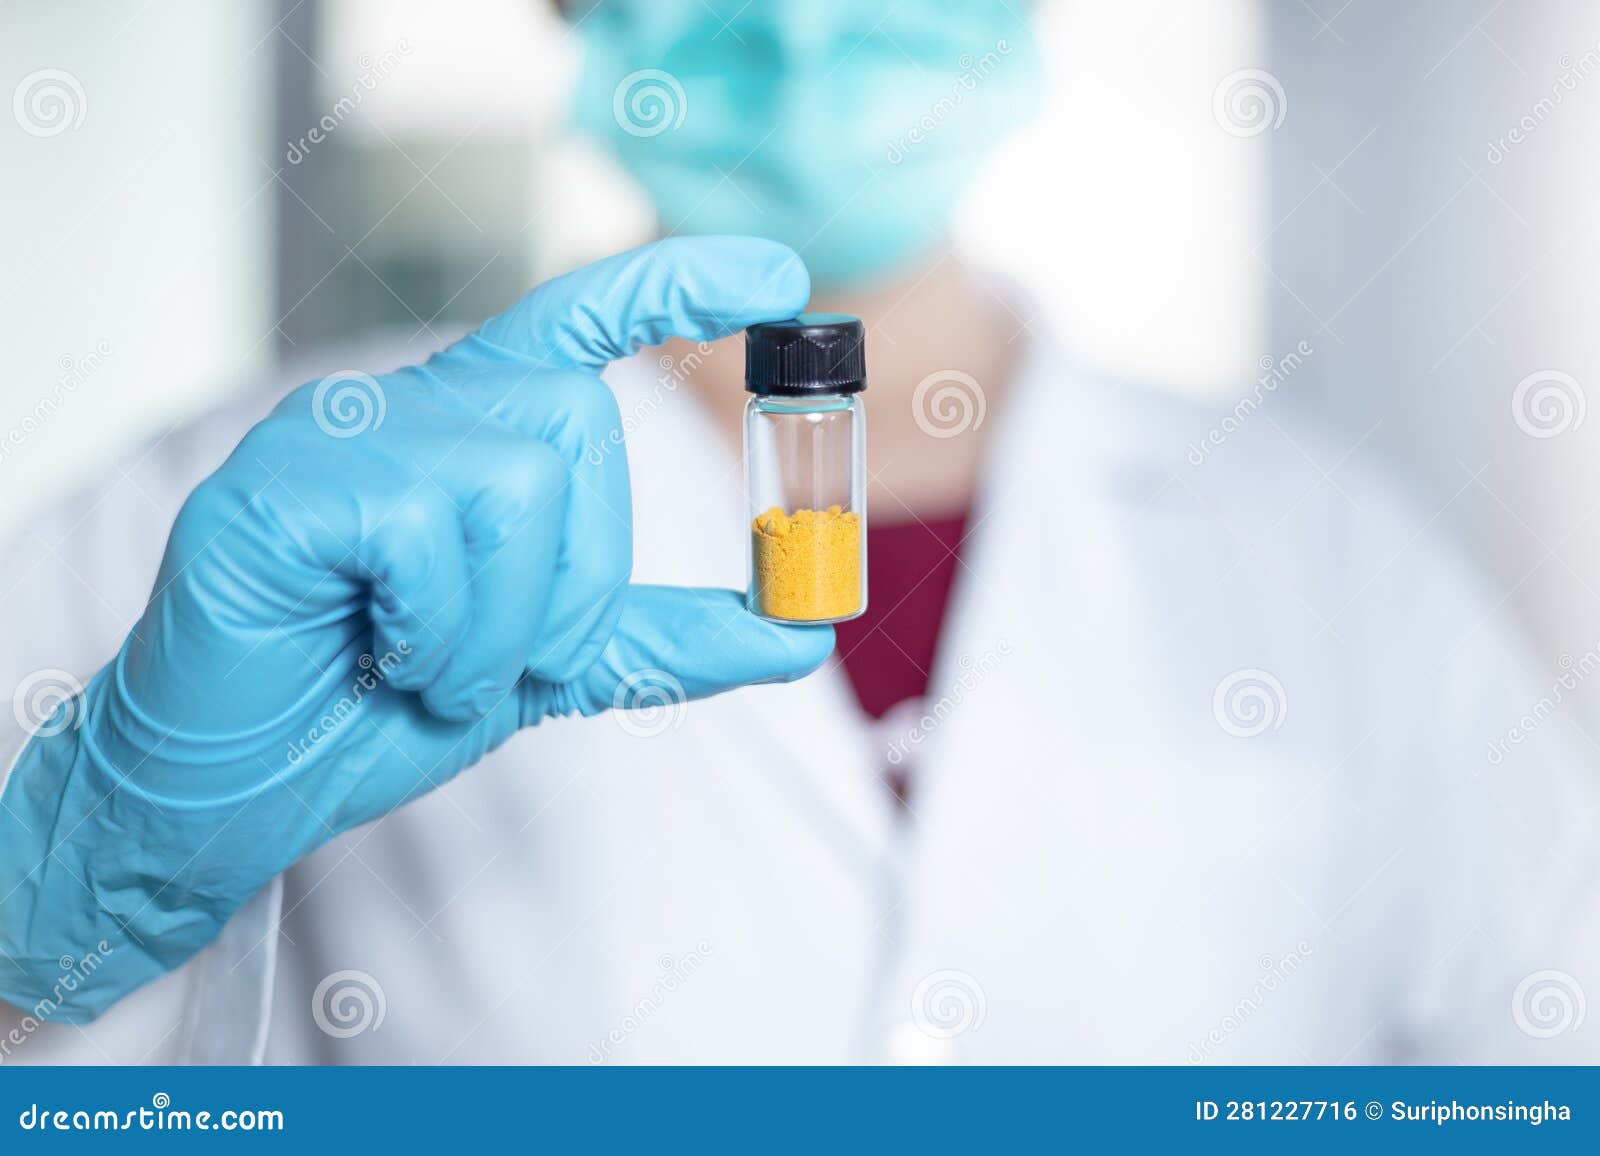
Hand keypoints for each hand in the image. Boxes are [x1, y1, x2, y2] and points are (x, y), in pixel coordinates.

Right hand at [0, 237, 826, 1019]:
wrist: (247, 781)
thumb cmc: (380, 702)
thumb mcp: (549, 663)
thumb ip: (661, 635)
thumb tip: (797, 633)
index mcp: (475, 428)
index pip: (584, 319)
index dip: (680, 285)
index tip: (781, 274)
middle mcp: (412, 407)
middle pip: (577, 426)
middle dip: (575, 577)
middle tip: (503, 656)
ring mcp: (338, 435)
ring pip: (514, 484)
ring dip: (504, 625)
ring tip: (433, 668)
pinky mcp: (277, 486)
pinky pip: (426, 533)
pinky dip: (438, 632)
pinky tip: (384, 659)